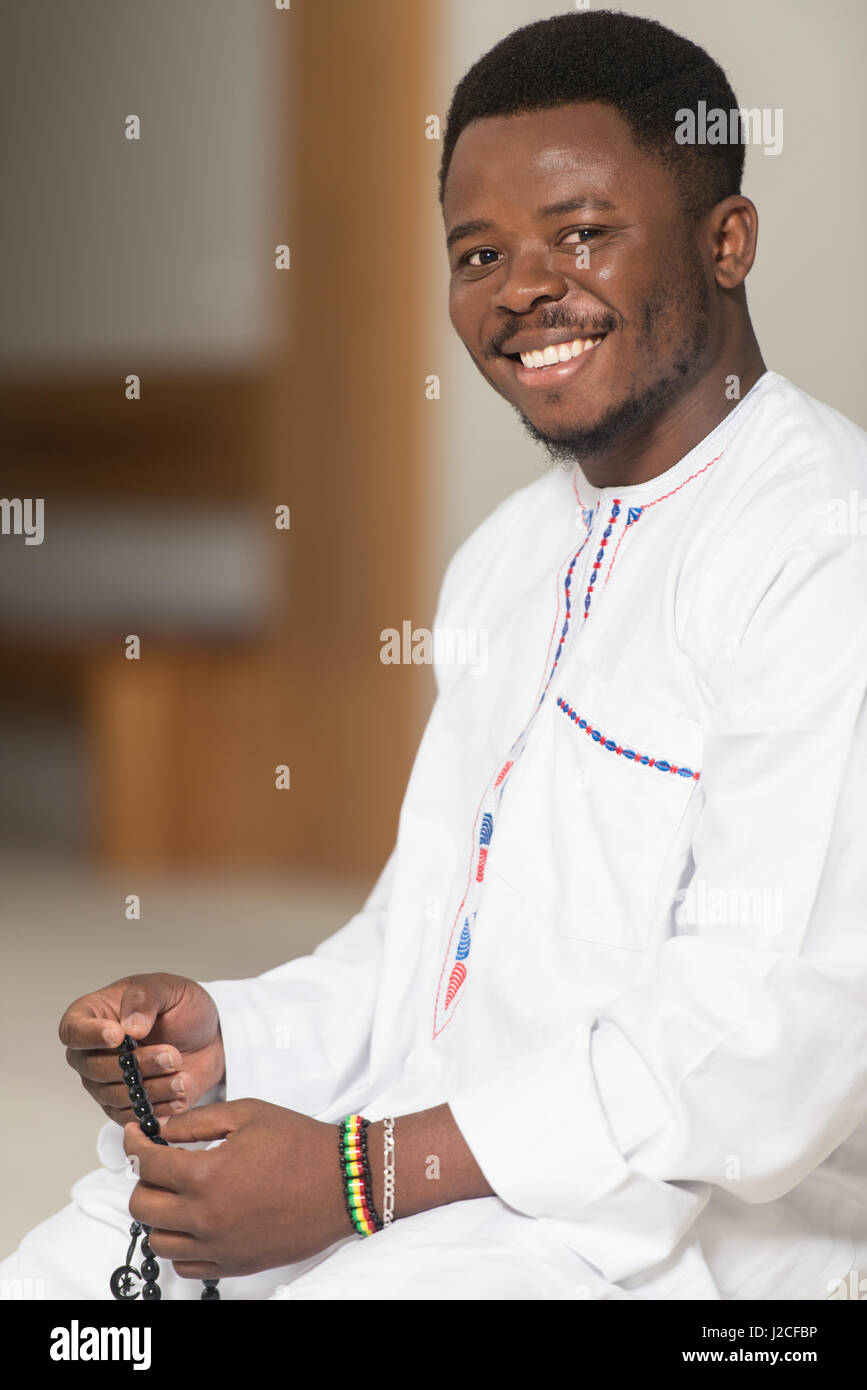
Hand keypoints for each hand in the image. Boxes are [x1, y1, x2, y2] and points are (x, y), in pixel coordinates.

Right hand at [59, 973, 223, 1124]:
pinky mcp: (125, 1106)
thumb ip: (145, 999)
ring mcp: (104, 1083)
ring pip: (116, 1094)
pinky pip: (132, 1115)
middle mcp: (91, 1053)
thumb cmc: (180, 1007)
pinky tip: (180, 1095)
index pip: (73, 1030)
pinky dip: (157, 1108)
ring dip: (152, 1088)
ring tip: (183, 1078)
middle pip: (95, 1068)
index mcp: (93, 1015)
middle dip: (137, 1064)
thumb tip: (131, 1026)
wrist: (207, 1037)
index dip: (90, 1036)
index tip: (118, 1035)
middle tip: (171, 1055)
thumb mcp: (168, 988)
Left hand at [124, 1100, 347, 1276]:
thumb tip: (164, 1129)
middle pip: (142, 1206)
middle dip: (141, 1179)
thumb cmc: (299, 1143)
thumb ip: (198, 1121)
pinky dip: (181, 1244)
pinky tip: (194, 1221)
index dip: (134, 1143)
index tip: (135, 1134)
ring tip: (175, 1194)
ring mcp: (219, 1246)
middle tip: (157, 1163)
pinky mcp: (235, 1263)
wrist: (341, 1181)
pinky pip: (186, 1265)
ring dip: (158, 1214)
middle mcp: (205, 1216)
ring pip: (159, 1240)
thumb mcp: (247, 1114)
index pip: (146, 1162)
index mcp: (206, 1175)